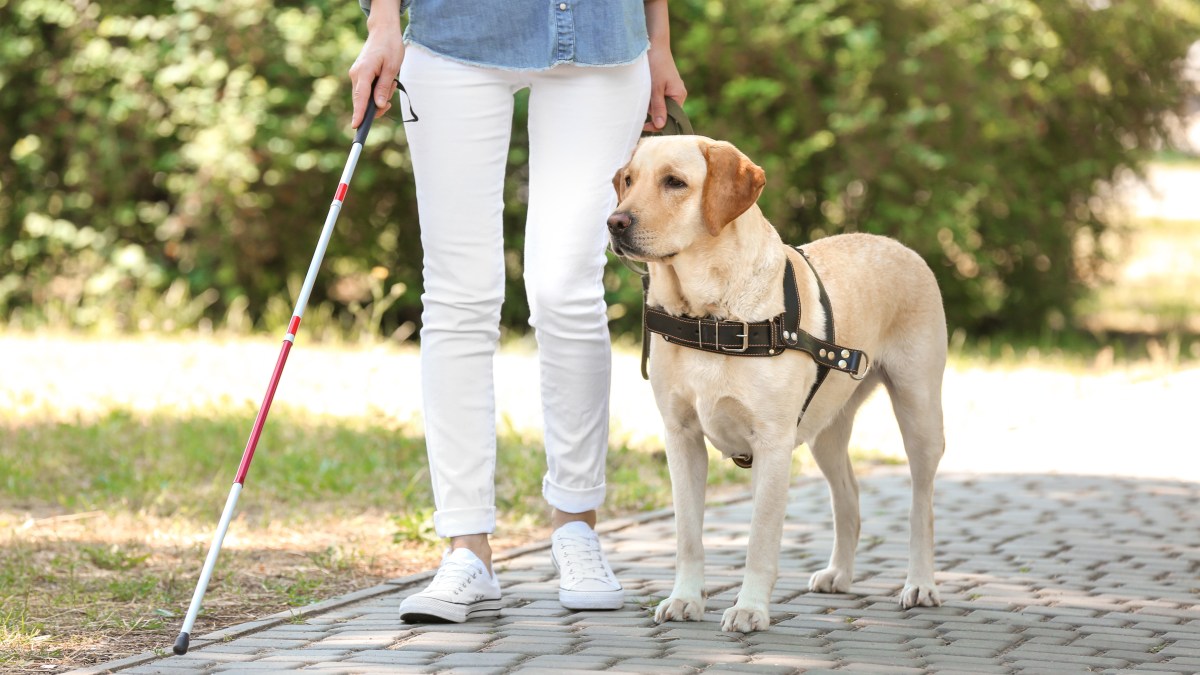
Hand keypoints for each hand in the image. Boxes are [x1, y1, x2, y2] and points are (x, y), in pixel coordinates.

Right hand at [349, 14, 404, 128]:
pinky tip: (387, 82)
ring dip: (380, 96)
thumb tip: (378, 105)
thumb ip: (384, 87)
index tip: (356, 126)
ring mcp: (356, 75)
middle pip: (362, 101)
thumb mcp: (392, 67)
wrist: (383, 31)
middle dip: (377, 106)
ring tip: (392, 83)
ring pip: (366, 97)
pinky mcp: (359, 75)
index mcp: (364, 72)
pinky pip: (367, 91)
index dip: (359, 113)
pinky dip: (377, 92)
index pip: (361, 97)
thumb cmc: (390, 46)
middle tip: (390, 99)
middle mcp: (356, 75)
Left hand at [644, 44, 686, 131]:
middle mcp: (677, 94)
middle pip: (664, 113)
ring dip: (649, 104)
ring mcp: (671, 90)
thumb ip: (658, 107)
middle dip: (653, 112)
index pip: (671, 118)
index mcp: (679, 95)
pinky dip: (649, 97)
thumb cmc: (656, 64)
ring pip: (659, 106)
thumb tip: (661, 126)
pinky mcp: (664, 86)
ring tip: (644, 92)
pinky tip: (645, 90)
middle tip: (643, 103)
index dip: (658, 124)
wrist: (654, 44)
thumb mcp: (655, 88)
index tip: (644, 126)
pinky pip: (657, 98)